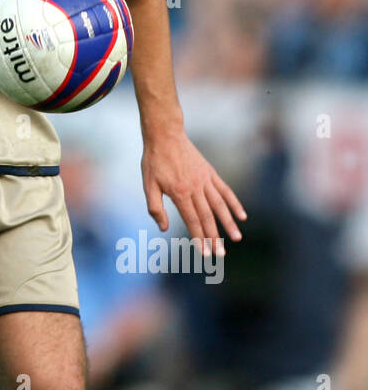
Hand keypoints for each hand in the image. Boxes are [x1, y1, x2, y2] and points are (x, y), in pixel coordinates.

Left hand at [141, 128, 246, 256]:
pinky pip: (225, 190)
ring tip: (237, 238)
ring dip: (228, 223)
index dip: (199, 238)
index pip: (191, 220)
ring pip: (220, 205)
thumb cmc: (154, 161)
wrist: (166, 135)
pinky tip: (242, 216)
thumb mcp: (148, 184)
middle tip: (221, 254)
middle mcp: (195, 188)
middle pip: (207, 217)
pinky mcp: (210, 173)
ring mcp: (205, 180)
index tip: (205, 253)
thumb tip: (164, 228)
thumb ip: (155, 207)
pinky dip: (234, 203)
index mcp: (179, 193)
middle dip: (215, 237)